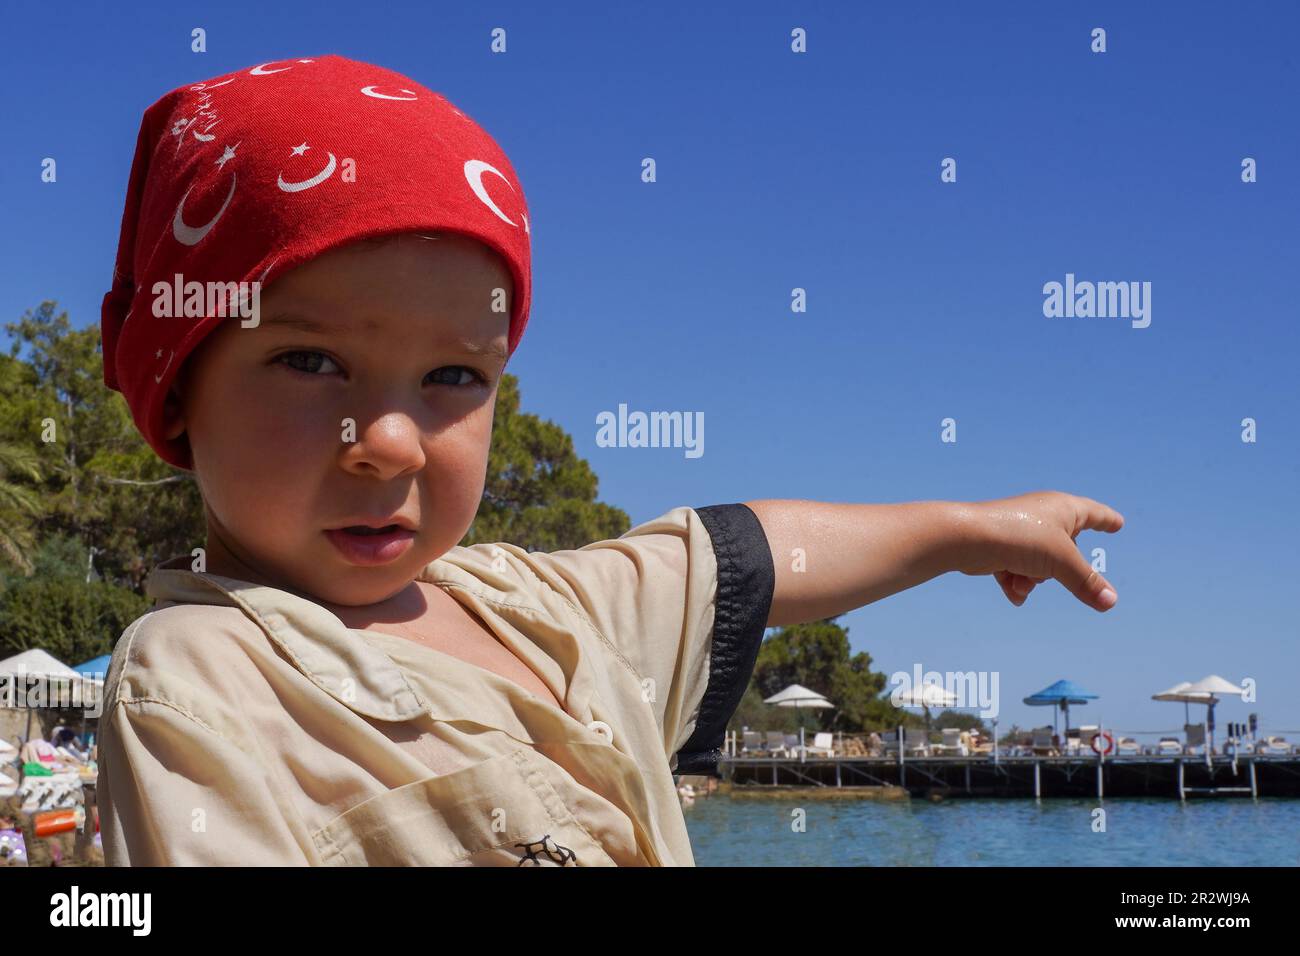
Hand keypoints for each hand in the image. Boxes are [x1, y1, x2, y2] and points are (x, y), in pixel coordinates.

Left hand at [953, 491, 1124, 611]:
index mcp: (1063, 508)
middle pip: (1066, 551)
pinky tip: (1011, 590)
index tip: (1118, 524)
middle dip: (1056, 570)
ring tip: (1020, 579)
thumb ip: (1086, 582)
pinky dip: (1016, 582)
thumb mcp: (1060, 561)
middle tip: (1044, 569)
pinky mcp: (1001, 547)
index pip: (1094, 513)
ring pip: (1040, 566)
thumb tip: (1111, 602)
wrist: (967, 538)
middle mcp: (1043, 516)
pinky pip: (1018, 571)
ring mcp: (1020, 531)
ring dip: (1032, 579)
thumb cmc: (1019, 538)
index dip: (1107, 520)